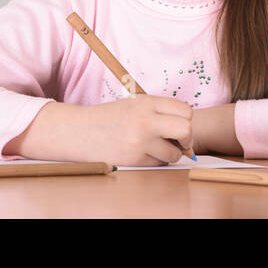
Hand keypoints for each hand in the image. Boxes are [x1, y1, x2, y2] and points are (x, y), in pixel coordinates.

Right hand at [71, 95, 193, 165]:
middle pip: (186, 130)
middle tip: (179, 143)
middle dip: (187, 139)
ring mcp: (140, 141)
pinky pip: (158, 164)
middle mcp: (145, 120)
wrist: (80, 131)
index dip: (186, 121)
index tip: (180, 127)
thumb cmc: (109, 118)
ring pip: (174, 153)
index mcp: (147, 102)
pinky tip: (141, 154)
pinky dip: (155, 161)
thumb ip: (159, 113)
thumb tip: (186, 133)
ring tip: (154, 149)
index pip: (185, 111)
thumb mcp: (134, 105)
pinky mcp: (134, 160)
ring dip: (170, 154)